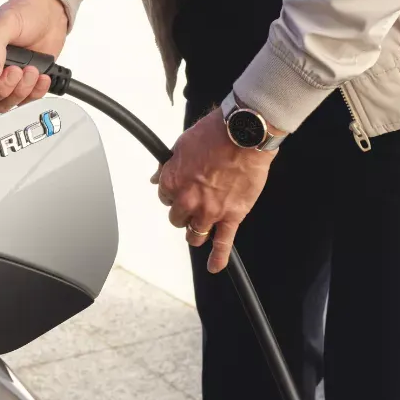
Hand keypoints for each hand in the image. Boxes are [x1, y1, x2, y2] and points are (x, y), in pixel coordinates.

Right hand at [0, 0, 69, 112]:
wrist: (50, 16)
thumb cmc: (23, 13)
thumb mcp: (3, 23)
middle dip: (0, 89)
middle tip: (15, 71)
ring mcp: (3, 80)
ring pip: (1, 105)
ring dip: (18, 92)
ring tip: (31, 70)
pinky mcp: (22, 86)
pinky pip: (24, 103)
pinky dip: (34, 93)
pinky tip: (41, 77)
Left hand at [153, 108, 273, 273]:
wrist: (243, 134)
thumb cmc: (215, 133)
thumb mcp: (182, 144)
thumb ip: (168, 165)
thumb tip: (156, 177)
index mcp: (172, 181)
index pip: (164, 197)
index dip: (173, 193)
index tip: (181, 189)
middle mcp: (188, 200)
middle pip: (178, 219)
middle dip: (184, 212)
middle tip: (194, 203)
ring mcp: (210, 211)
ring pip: (195, 235)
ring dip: (196, 232)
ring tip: (201, 228)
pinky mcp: (232, 216)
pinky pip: (223, 243)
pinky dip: (218, 258)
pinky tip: (214, 266)